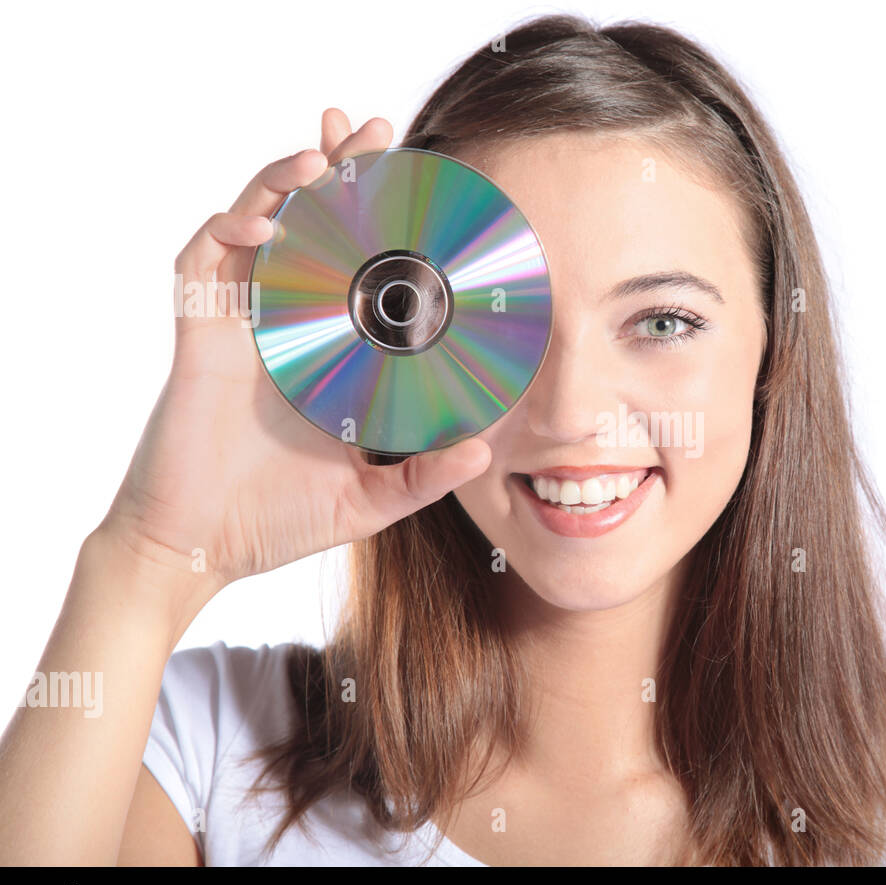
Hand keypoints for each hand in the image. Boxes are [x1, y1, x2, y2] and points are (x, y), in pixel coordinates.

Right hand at [99, 108, 490, 605]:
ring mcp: (241, 326)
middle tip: (375, 132)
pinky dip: (227, 231)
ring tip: (323, 155)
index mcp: (329, 354)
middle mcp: (287, 327)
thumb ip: (424, 476)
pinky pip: (202, 262)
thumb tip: (484, 450)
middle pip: (311, 228)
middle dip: (339, 173)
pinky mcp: (200, 337)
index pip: (360, 268)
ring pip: (257, 227)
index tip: (426, 189)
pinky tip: (262, 227)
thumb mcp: (367, 500)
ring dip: (284, 182)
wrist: (199, 549)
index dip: (384, 223)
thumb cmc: (277, 521)